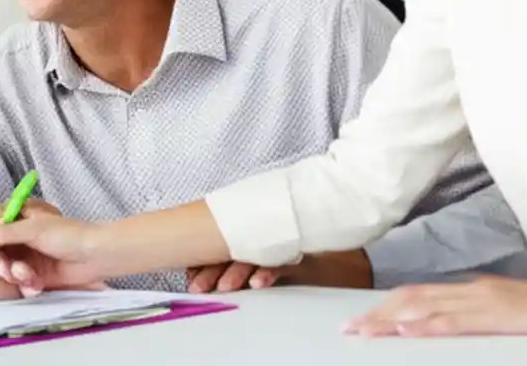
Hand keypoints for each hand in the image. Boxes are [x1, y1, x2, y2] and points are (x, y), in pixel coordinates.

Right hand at [0, 199, 107, 295]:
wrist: (96, 256)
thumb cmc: (69, 234)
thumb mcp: (34, 229)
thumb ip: (5, 232)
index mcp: (17, 216)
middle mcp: (17, 235)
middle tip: (7, 270)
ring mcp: (23, 255)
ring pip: (3, 268)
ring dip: (14, 274)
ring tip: (29, 276)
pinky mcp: (31, 273)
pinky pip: (16, 281)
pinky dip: (24, 284)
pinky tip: (36, 285)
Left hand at [187, 249, 372, 293]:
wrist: (337, 249)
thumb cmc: (295, 253)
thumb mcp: (265, 258)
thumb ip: (240, 264)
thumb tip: (204, 278)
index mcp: (249, 238)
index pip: (220, 248)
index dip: (203, 262)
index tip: (189, 278)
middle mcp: (261, 239)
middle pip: (231, 252)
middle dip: (212, 270)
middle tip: (198, 286)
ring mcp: (278, 245)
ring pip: (252, 256)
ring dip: (236, 272)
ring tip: (224, 286)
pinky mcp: (299, 254)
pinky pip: (281, 262)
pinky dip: (269, 272)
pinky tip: (258, 283)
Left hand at [343, 276, 526, 336]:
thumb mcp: (501, 313)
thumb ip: (471, 316)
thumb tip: (439, 327)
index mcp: (468, 290)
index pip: (416, 294)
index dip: (384, 306)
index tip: (360, 321)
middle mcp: (470, 290)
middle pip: (412, 298)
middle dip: (377, 314)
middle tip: (349, 329)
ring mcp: (483, 300)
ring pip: (426, 307)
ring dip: (391, 320)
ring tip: (366, 332)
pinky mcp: (499, 315)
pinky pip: (457, 320)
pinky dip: (429, 325)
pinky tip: (408, 331)